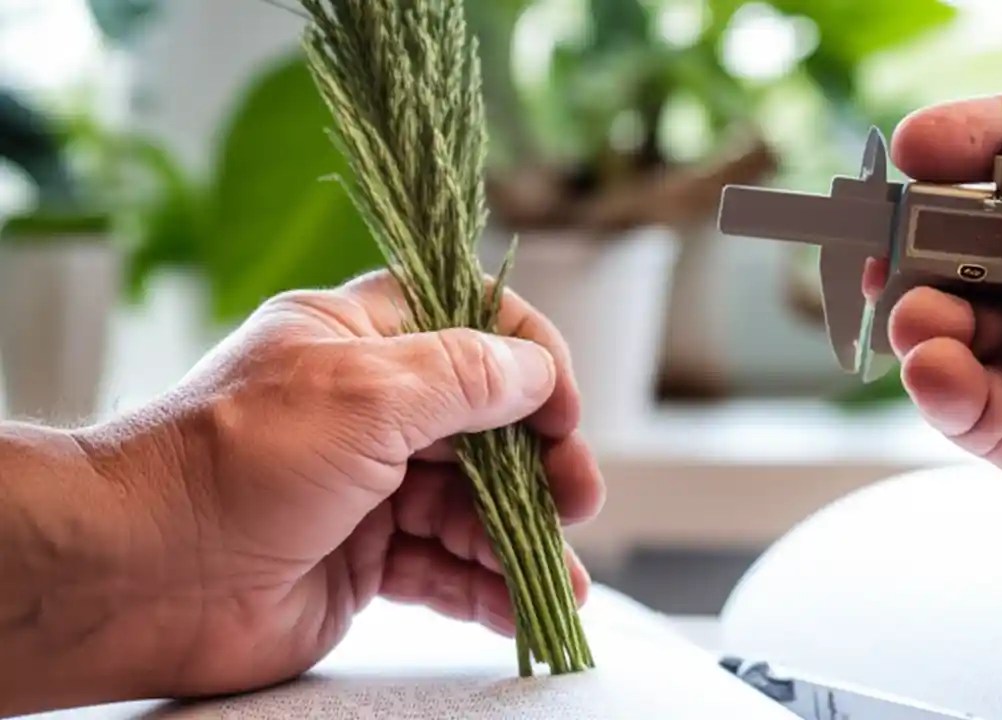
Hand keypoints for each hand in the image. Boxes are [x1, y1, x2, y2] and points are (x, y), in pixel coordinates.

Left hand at [68, 270, 603, 702]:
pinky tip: (522, 606)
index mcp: (362, 337)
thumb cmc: (239, 461)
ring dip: (523, 538)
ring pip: (473, 504)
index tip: (560, 409)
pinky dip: (486, 586)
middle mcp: (371, 407)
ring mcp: (369, 485)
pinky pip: (443, 567)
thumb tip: (537, 371)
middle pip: (487, 424)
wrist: (140, 575)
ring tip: (565, 579)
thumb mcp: (368, 390)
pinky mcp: (363, 558)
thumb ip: (465, 374)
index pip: (471, 321)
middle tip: (578, 499)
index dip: (530, 358)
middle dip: (541, 463)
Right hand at [872, 85, 1001, 569]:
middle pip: (1001, 245)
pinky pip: (992, 415)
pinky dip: (949, 395)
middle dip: (931, 243)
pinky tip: (937, 374)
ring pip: (981, 332)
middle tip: (882, 249)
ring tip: (913, 321)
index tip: (914, 151)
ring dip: (929, 323)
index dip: (980, 139)